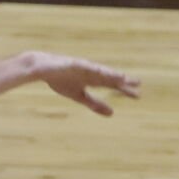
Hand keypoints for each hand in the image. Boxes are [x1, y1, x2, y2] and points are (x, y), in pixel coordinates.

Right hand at [26, 53, 141, 115]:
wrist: (40, 69)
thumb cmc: (60, 79)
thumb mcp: (79, 96)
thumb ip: (95, 104)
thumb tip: (112, 114)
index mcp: (93, 80)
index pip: (112, 85)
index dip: (124, 90)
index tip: (137, 95)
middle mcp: (91, 72)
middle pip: (109, 77)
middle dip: (122, 81)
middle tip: (138, 84)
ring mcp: (83, 67)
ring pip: (99, 71)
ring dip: (110, 74)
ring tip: (122, 77)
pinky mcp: (72, 64)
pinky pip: (83, 67)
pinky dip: (92, 69)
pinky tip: (99, 71)